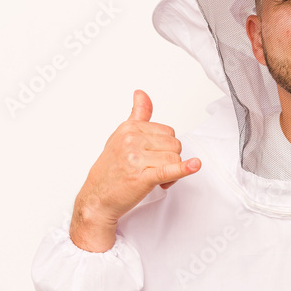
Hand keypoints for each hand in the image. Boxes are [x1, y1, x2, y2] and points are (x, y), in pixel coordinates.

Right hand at [70, 90, 200, 251]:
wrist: (97, 198)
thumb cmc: (110, 169)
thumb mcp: (121, 135)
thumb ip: (137, 114)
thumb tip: (141, 93)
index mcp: (129, 129)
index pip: (168, 132)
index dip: (165, 147)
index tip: (153, 157)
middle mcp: (132, 141)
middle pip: (174, 145)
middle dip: (169, 160)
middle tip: (153, 170)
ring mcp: (136, 159)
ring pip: (174, 159)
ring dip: (170, 173)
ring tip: (153, 179)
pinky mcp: (142, 178)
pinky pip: (168, 170)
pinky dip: (183, 169)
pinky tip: (194, 165)